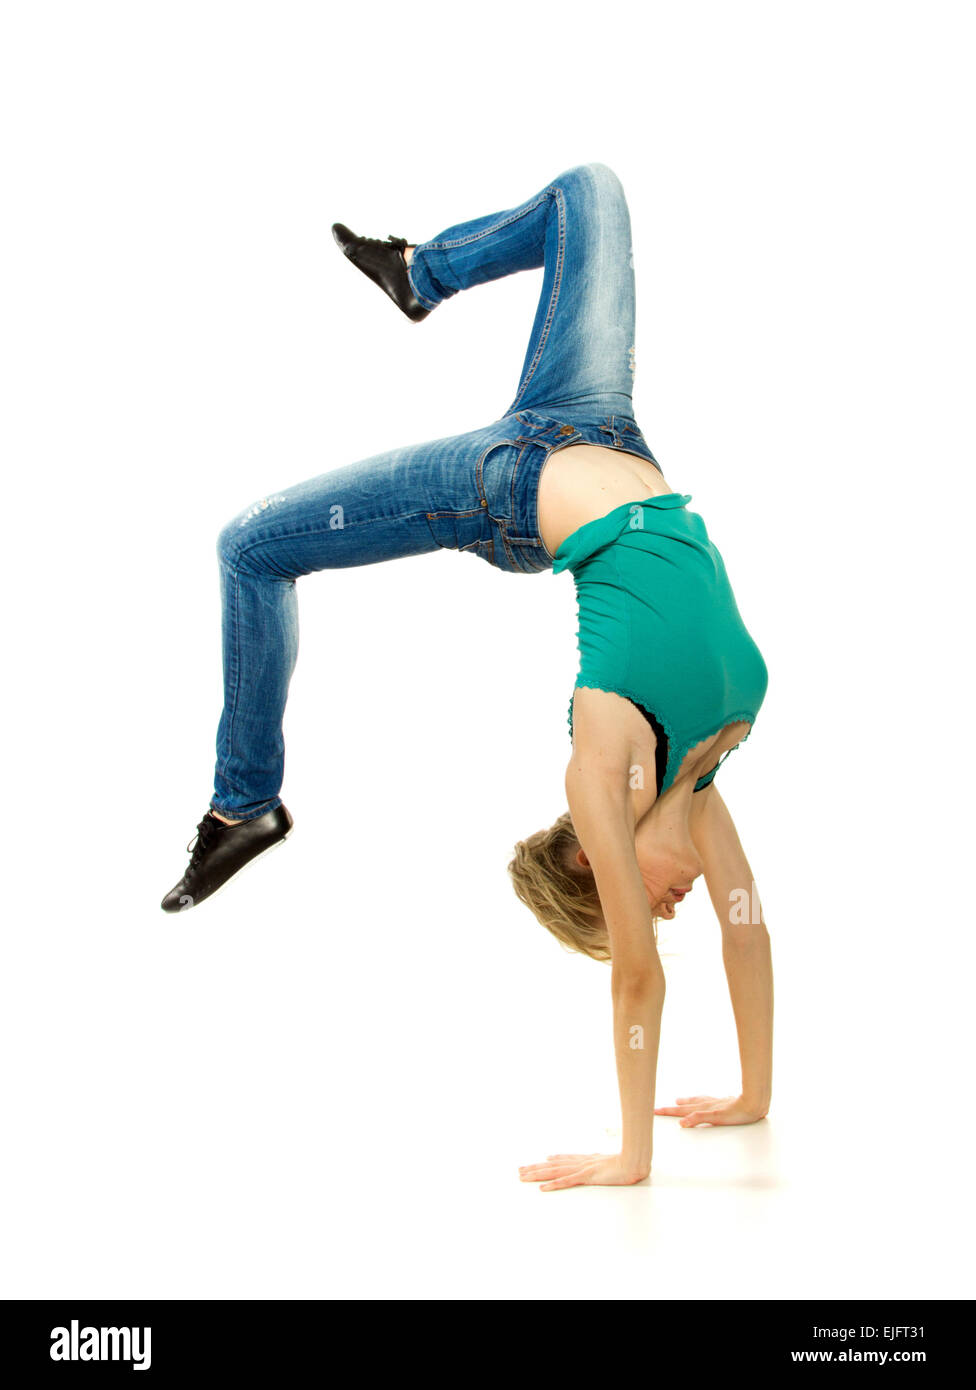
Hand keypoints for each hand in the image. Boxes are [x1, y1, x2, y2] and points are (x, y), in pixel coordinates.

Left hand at [518, 1152, 649, 1189]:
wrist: (633, 1161)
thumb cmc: (624, 1162)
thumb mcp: (608, 1162)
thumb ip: (596, 1161)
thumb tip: (593, 1158)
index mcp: (585, 1160)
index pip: (562, 1160)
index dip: (547, 1162)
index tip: (535, 1163)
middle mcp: (580, 1162)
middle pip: (552, 1166)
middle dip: (535, 1169)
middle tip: (520, 1171)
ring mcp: (582, 1169)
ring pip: (555, 1172)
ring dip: (538, 1175)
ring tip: (524, 1177)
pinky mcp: (587, 1176)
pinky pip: (567, 1182)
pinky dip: (554, 1184)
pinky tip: (544, 1188)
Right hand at [654, 1094, 767, 1126]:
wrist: (752, 1104)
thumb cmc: (737, 1112)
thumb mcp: (716, 1118)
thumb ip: (698, 1119)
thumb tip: (682, 1123)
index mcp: (703, 1108)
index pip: (681, 1111)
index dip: (668, 1111)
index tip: (656, 1111)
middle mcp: (706, 1104)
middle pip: (685, 1106)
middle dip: (671, 1108)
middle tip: (659, 1109)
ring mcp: (714, 1102)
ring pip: (695, 1102)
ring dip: (685, 1102)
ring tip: (678, 1101)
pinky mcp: (722, 1103)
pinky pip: (706, 1100)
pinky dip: (700, 1101)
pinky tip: (703, 1101)